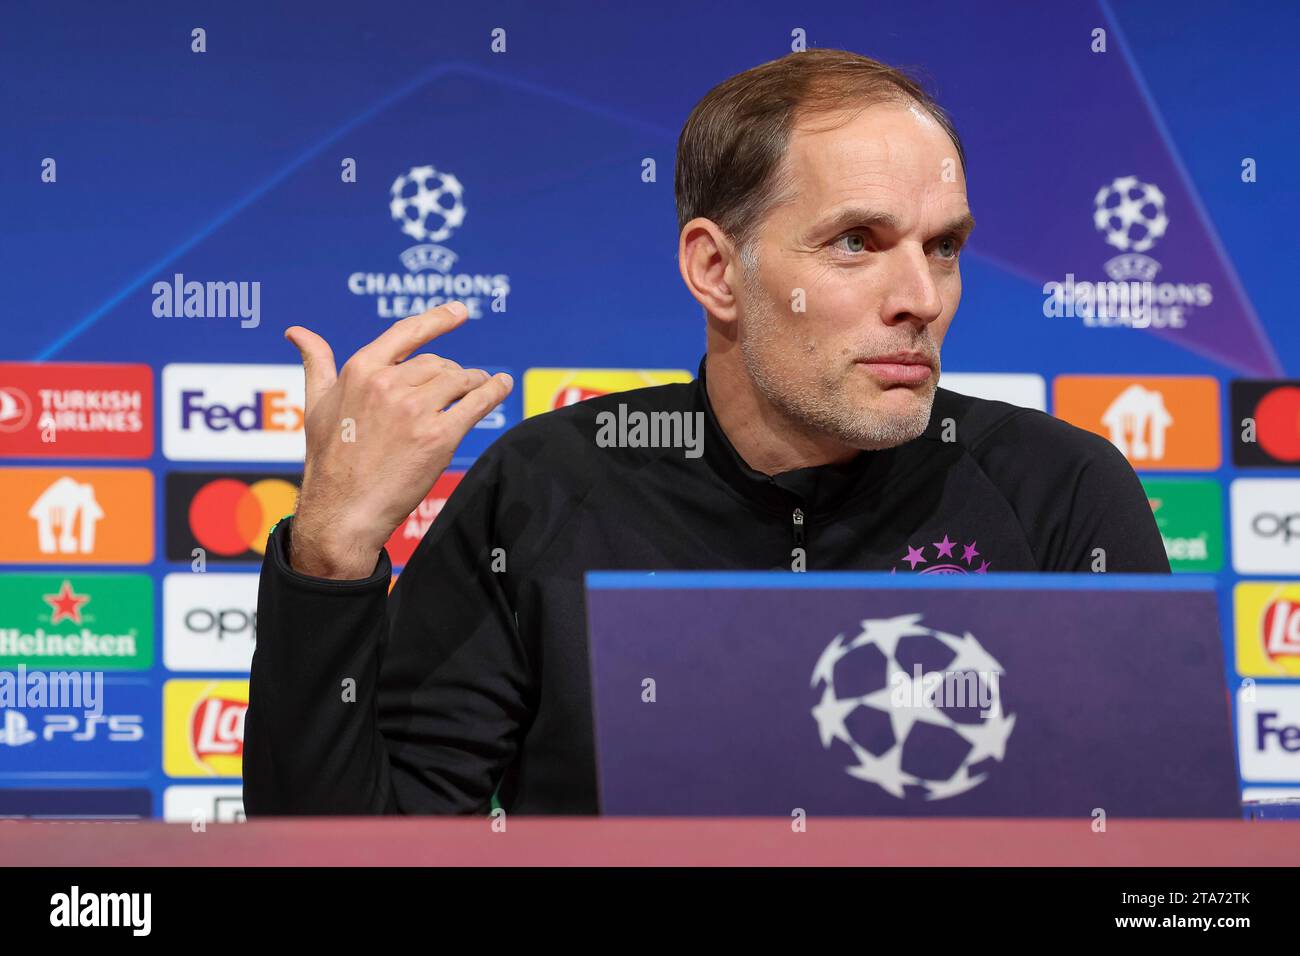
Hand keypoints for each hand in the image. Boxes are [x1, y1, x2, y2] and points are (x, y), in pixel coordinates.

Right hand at [284, 301, 512, 578]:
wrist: (343, 511)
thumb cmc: (328, 460)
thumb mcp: (316, 404)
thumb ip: (316, 363)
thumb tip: (296, 331)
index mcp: (360, 370)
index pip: (407, 333)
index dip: (437, 319)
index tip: (460, 311)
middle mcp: (388, 383)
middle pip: (438, 364)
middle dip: (449, 375)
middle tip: (454, 389)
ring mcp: (415, 409)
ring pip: (460, 381)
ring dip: (473, 383)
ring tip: (479, 388)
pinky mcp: (439, 436)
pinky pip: (478, 402)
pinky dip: (495, 391)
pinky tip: (502, 386)